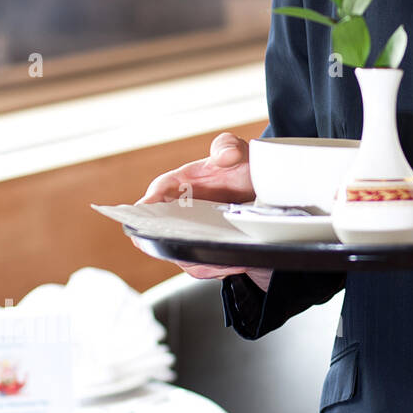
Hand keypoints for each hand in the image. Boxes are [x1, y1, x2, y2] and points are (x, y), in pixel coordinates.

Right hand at [136, 132, 271, 290]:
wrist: (265, 190)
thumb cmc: (242, 167)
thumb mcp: (239, 152)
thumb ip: (229, 146)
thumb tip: (225, 155)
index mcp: (175, 186)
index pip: (152, 199)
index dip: (146, 212)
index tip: (149, 221)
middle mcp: (177, 213)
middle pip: (161, 235)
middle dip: (176, 245)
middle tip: (198, 247)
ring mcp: (190, 233)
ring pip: (183, 256)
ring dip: (202, 260)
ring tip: (229, 258)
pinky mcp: (204, 250)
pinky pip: (203, 266)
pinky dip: (218, 267)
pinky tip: (239, 261)